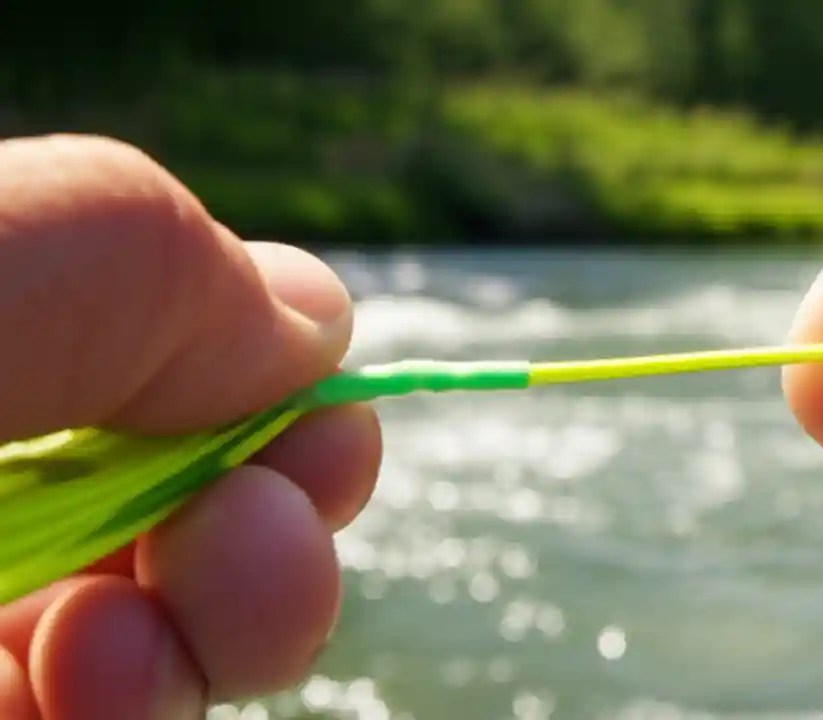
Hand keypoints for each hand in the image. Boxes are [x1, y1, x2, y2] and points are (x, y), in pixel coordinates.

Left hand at [0, 136, 381, 717]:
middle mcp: (0, 479)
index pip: (183, 402)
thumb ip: (182, 273)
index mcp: (19, 355)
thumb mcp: (26, 247)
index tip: (328, 435)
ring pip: (171, 650)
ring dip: (228, 626)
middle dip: (276, 536)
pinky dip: (129, 710)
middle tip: (252, 523)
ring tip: (156, 609)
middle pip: (201, 532)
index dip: (285, 427)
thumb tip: (318, 329)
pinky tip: (90, 668)